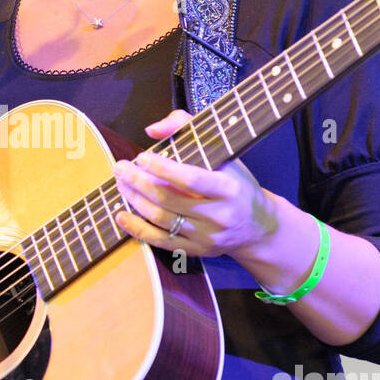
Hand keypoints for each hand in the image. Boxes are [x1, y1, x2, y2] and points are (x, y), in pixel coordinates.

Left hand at [113, 108, 277, 258]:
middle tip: (121, 168)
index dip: (162, 168)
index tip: (141, 157)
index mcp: (228, 188)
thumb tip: (153, 130)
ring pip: (162, 219)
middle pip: (169, 199)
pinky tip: (122, 215)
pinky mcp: (196, 251)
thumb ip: (189, 128)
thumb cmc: (237, 184)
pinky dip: (137, 228)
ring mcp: (207, 236)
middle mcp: (219, 215)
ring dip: (135, 200)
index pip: (191, 179)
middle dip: (139, 182)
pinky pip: (161, 241)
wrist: (258, 227)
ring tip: (121, 183)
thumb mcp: (225, 152)